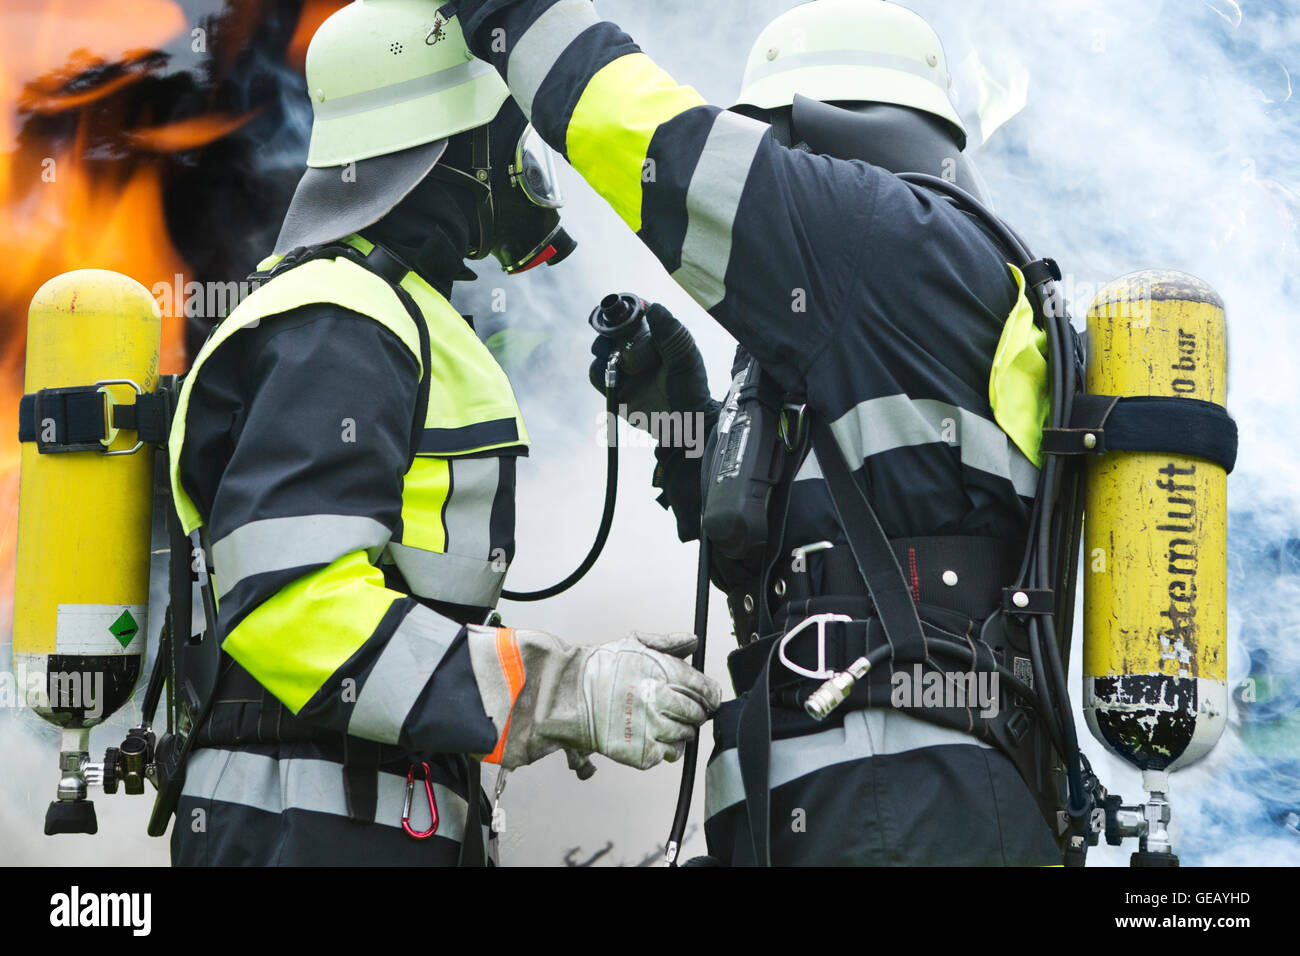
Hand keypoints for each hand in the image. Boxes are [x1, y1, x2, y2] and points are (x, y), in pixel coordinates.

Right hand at [467, 626, 721, 770]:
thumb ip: (669, 643)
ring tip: (659, 724)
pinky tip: (648, 737)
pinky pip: (666, 755)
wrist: (566, 694)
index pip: (707, 691)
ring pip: (685, 737)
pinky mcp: (640, 752)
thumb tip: (693, 642)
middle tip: (678, 711)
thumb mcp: (636, 644)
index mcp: (667, 674)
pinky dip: (662, 749)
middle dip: (692, 714)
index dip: (708, 696)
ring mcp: (652, 729)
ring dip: (678, 732)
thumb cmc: (600, 667)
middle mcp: (663, 701)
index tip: (704, 699)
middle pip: (697, 715)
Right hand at [589, 302, 714, 427]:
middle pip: (614, 329)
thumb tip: (654, 307)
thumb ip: (671, 336)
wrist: (684, 427)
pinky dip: (599, 373)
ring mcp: (627, 367)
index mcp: (659, 336)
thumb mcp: (684, 362)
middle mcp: (641, 349)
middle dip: (611, 334)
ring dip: (604, 352)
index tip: (620, 317)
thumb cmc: (691, 391)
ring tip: (622, 367)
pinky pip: (597, 374)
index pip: (637, 314)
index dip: (626, 312)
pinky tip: (613, 380)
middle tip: (621, 347)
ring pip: (602, 349)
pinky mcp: (616, 387)